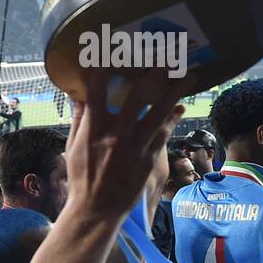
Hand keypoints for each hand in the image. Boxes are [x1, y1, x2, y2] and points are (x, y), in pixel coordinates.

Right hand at [63, 68, 184, 224]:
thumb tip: (78, 94)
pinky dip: (173, 118)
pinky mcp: (148, 158)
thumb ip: (79, 118)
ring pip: (159, 113)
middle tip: (166, 58)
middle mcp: (116, 134)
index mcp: (93, 128)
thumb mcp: (73, 145)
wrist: (96, 209)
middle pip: (137, 97)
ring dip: (176, 93)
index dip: (102, 70)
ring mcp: (135, 146)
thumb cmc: (82, 176)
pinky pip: (164, 133)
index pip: (97, 91)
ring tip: (189, 77)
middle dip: (153, 75)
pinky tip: (180, 107)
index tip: (110, 54)